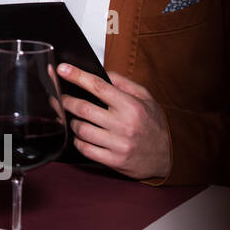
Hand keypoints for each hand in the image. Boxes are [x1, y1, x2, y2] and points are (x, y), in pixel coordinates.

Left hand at [58, 64, 170, 180]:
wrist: (169, 156)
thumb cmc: (154, 124)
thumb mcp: (146, 98)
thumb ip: (123, 83)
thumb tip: (101, 73)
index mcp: (131, 106)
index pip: (98, 86)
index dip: (77, 76)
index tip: (61, 69)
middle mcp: (124, 124)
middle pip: (83, 108)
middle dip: (65, 101)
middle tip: (60, 97)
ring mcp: (118, 144)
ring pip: (81, 129)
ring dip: (71, 122)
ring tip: (73, 118)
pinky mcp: (113, 160)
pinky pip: (85, 148)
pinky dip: (77, 140)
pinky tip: (81, 135)